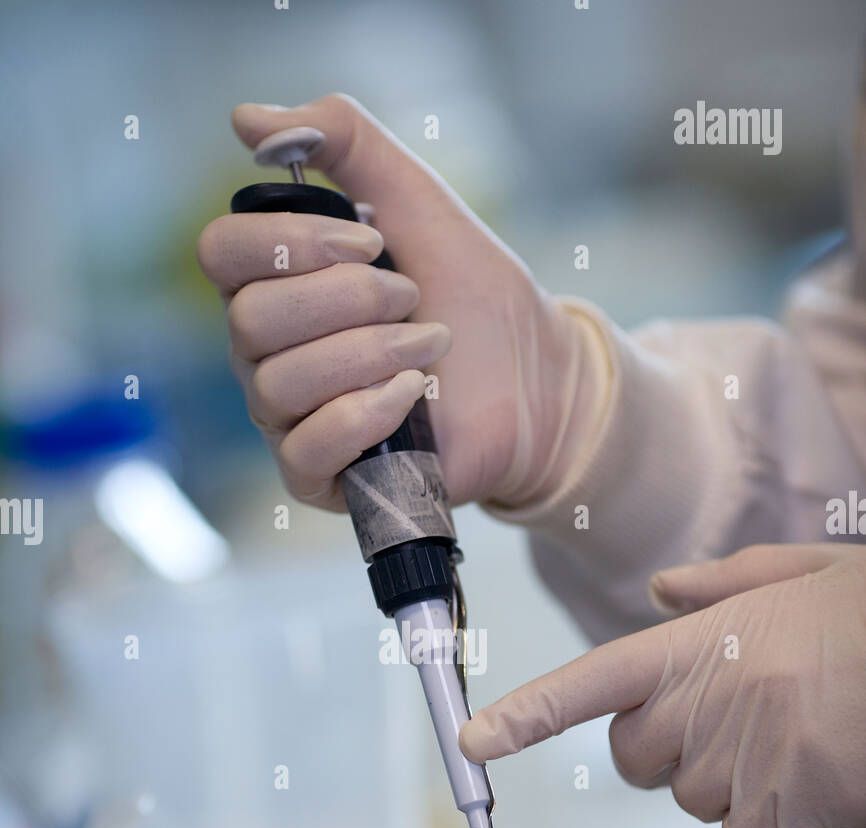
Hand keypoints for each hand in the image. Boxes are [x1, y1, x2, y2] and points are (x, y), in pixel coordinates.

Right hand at [197, 94, 599, 511]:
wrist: (535, 379)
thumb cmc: (472, 294)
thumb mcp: (414, 195)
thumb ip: (342, 142)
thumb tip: (245, 119)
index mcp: (273, 284)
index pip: (222, 252)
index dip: (294, 243)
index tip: (372, 243)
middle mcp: (265, 354)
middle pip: (252, 320)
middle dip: (349, 301)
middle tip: (412, 300)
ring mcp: (287, 420)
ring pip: (280, 384)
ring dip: (370, 354)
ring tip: (429, 349)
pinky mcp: (319, 477)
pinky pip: (306, 448)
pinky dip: (366, 415)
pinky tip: (412, 398)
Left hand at [460, 544, 865, 827]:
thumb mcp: (805, 575)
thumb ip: (723, 588)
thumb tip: (659, 595)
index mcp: (699, 646)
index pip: (588, 685)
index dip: (526, 715)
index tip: (474, 741)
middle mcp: (706, 708)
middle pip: (635, 756)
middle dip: (669, 743)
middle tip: (739, 712)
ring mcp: (740, 767)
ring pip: (695, 799)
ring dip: (731, 778)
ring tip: (805, 733)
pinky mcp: (781, 818)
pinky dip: (774, 816)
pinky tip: (823, 771)